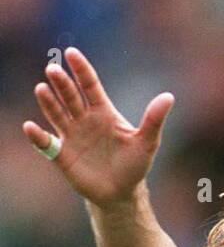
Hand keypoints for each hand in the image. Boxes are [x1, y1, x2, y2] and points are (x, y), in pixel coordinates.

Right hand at [22, 48, 174, 208]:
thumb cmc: (134, 165)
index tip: (71, 53)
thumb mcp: (147, 143)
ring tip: (42, 89)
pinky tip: (31, 127)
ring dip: (48, 102)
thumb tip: (169, 97)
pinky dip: (38, 136)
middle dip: (62, 83)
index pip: (90, 85)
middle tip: (53, 69)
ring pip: (56, 114)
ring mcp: (71, 135)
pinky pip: (47, 143)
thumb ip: (154, 120)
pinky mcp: (61, 155)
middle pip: (70, 96)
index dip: (81, 69)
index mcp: (103, 112)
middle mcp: (84, 119)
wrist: (121, 193)